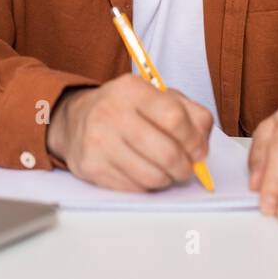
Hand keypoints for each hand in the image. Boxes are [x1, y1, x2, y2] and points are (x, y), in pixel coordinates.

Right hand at [46, 74, 213, 191]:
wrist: (75, 120)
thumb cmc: (125, 109)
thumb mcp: (156, 96)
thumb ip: (189, 113)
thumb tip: (202, 146)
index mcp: (132, 89)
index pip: (174, 118)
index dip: (194, 140)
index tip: (199, 151)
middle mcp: (111, 112)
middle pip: (167, 153)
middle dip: (185, 167)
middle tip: (186, 168)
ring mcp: (99, 141)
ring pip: (152, 177)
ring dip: (167, 179)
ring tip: (166, 171)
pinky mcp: (91, 166)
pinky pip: (134, 188)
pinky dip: (146, 186)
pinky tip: (143, 172)